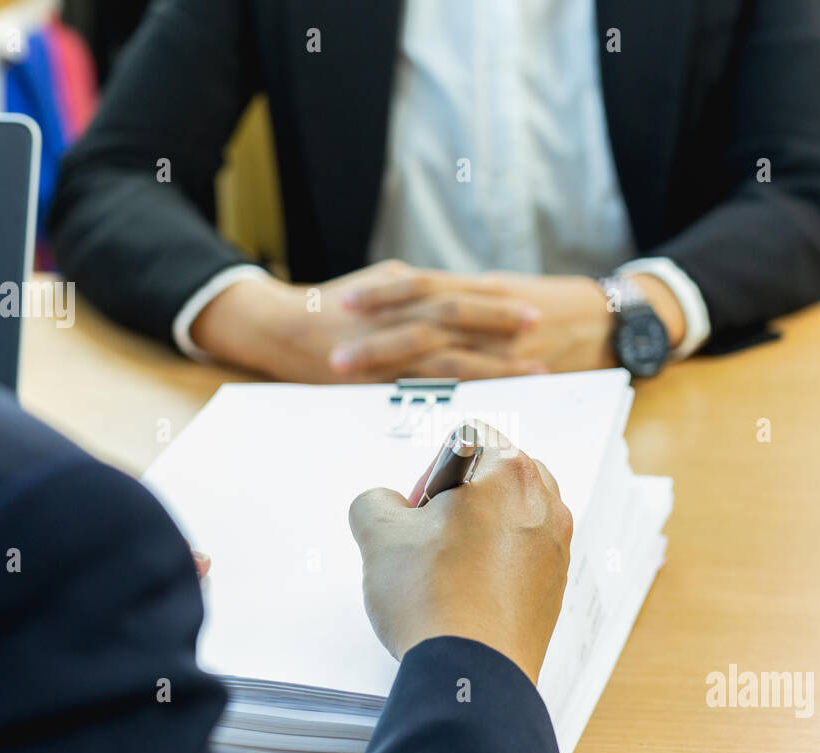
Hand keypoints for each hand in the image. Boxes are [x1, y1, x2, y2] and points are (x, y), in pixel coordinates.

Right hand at [189, 261, 544, 381]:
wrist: (278, 329)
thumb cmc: (335, 305)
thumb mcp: (380, 282)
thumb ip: (420, 290)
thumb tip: (463, 292)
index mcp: (400, 293)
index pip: (458, 296)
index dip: (496, 306)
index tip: (532, 316)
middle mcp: (393, 319)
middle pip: (456, 322)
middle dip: (500, 330)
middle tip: (540, 338)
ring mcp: (383, 354)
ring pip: (443, 359)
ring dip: (490, 366)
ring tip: (527, 373)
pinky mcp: (370, 383)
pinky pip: (417, 391)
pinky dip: (452, 397)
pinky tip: (480, 404)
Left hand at [342, 270, 684, 375]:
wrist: (610, 319)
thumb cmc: (555, 309)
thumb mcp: (505, 297)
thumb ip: (466, 307)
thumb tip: (421, 312)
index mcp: (479, 287)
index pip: (421, 284)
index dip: (381, 292)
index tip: (343, 299)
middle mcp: (486, 308)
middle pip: (420, 316)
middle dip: (374, 333)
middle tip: (333, 349)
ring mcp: (502, 338)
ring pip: (439, 345)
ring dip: (391, 359)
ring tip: (350, 370)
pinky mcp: (519, 364)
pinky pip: (474, 375)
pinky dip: (440, 385)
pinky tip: (408, 397)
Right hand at [348, 422, 571, 683]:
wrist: (471, 674)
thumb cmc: (435, 600)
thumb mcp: (378, 533)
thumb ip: (375, 500)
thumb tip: (387, 505)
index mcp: (510, 472)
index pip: (468, 440)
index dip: (433, 474)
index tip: (420, 512)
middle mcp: (546, 503)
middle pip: (495, 479)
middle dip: (460, 502)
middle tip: (430, 539)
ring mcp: (556, 548)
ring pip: (509, 520)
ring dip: (477, 535)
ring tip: (448, 573)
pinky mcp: (556, 588)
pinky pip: (521, 560)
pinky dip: (495, 569)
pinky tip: (466, 598)